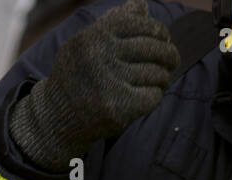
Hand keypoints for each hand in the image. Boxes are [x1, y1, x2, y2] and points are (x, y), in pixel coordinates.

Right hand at [9, 0, 179, 171]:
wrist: (58, 116)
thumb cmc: (78, 75)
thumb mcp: (87, 42)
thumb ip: (114, 22)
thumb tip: (142, 5)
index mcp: (95, 36)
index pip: (140, 24)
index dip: (158, 29)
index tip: (165, 38)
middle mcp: (101, 56)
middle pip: (153, 48)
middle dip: (170, 53)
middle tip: (173, 60)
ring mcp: (109, 83)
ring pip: (156, 73)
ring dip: (164, 76)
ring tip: (161, 78)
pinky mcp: (118, 108)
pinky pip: (153, 96)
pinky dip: (156, 94)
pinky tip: (151, 94)